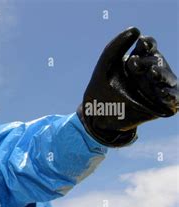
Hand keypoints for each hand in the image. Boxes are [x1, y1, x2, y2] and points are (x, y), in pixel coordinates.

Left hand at [78, 27, 177, 146]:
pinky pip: (173, 100)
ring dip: (162, 75)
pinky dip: (171, 97)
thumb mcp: (105, 66)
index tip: (142, 44)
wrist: (96, 116)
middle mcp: (151, 72)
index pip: (148, 46)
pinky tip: (164, 94)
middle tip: (134, 65)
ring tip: (153, 74)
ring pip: (168, 79)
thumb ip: (115, 47)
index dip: (147, 44)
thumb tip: (135, 29)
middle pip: (158, 61)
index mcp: (140, 59)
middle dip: (150, 62)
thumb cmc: (101, 88)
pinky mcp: (160, 106)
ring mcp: (157, 88)